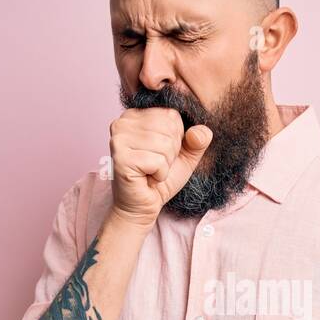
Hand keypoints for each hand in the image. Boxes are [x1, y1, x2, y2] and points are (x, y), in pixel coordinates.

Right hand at [108, 108, 211, 226]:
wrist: (143, 206)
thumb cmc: (160, 176)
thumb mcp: (186, 154)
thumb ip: (199, 139)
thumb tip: (201, 133)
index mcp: (136, 114)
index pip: (171, 114)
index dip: (176, 137)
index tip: (161, 151)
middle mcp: (123, 121)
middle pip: (169, 127)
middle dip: (171, 151)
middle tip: (155, 164)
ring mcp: (119, 138)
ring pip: (165, 144)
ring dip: (165, 164)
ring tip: (151, 170)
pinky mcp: (121, 157)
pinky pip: (158, 161)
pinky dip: (160, 174)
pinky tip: (147, 178)